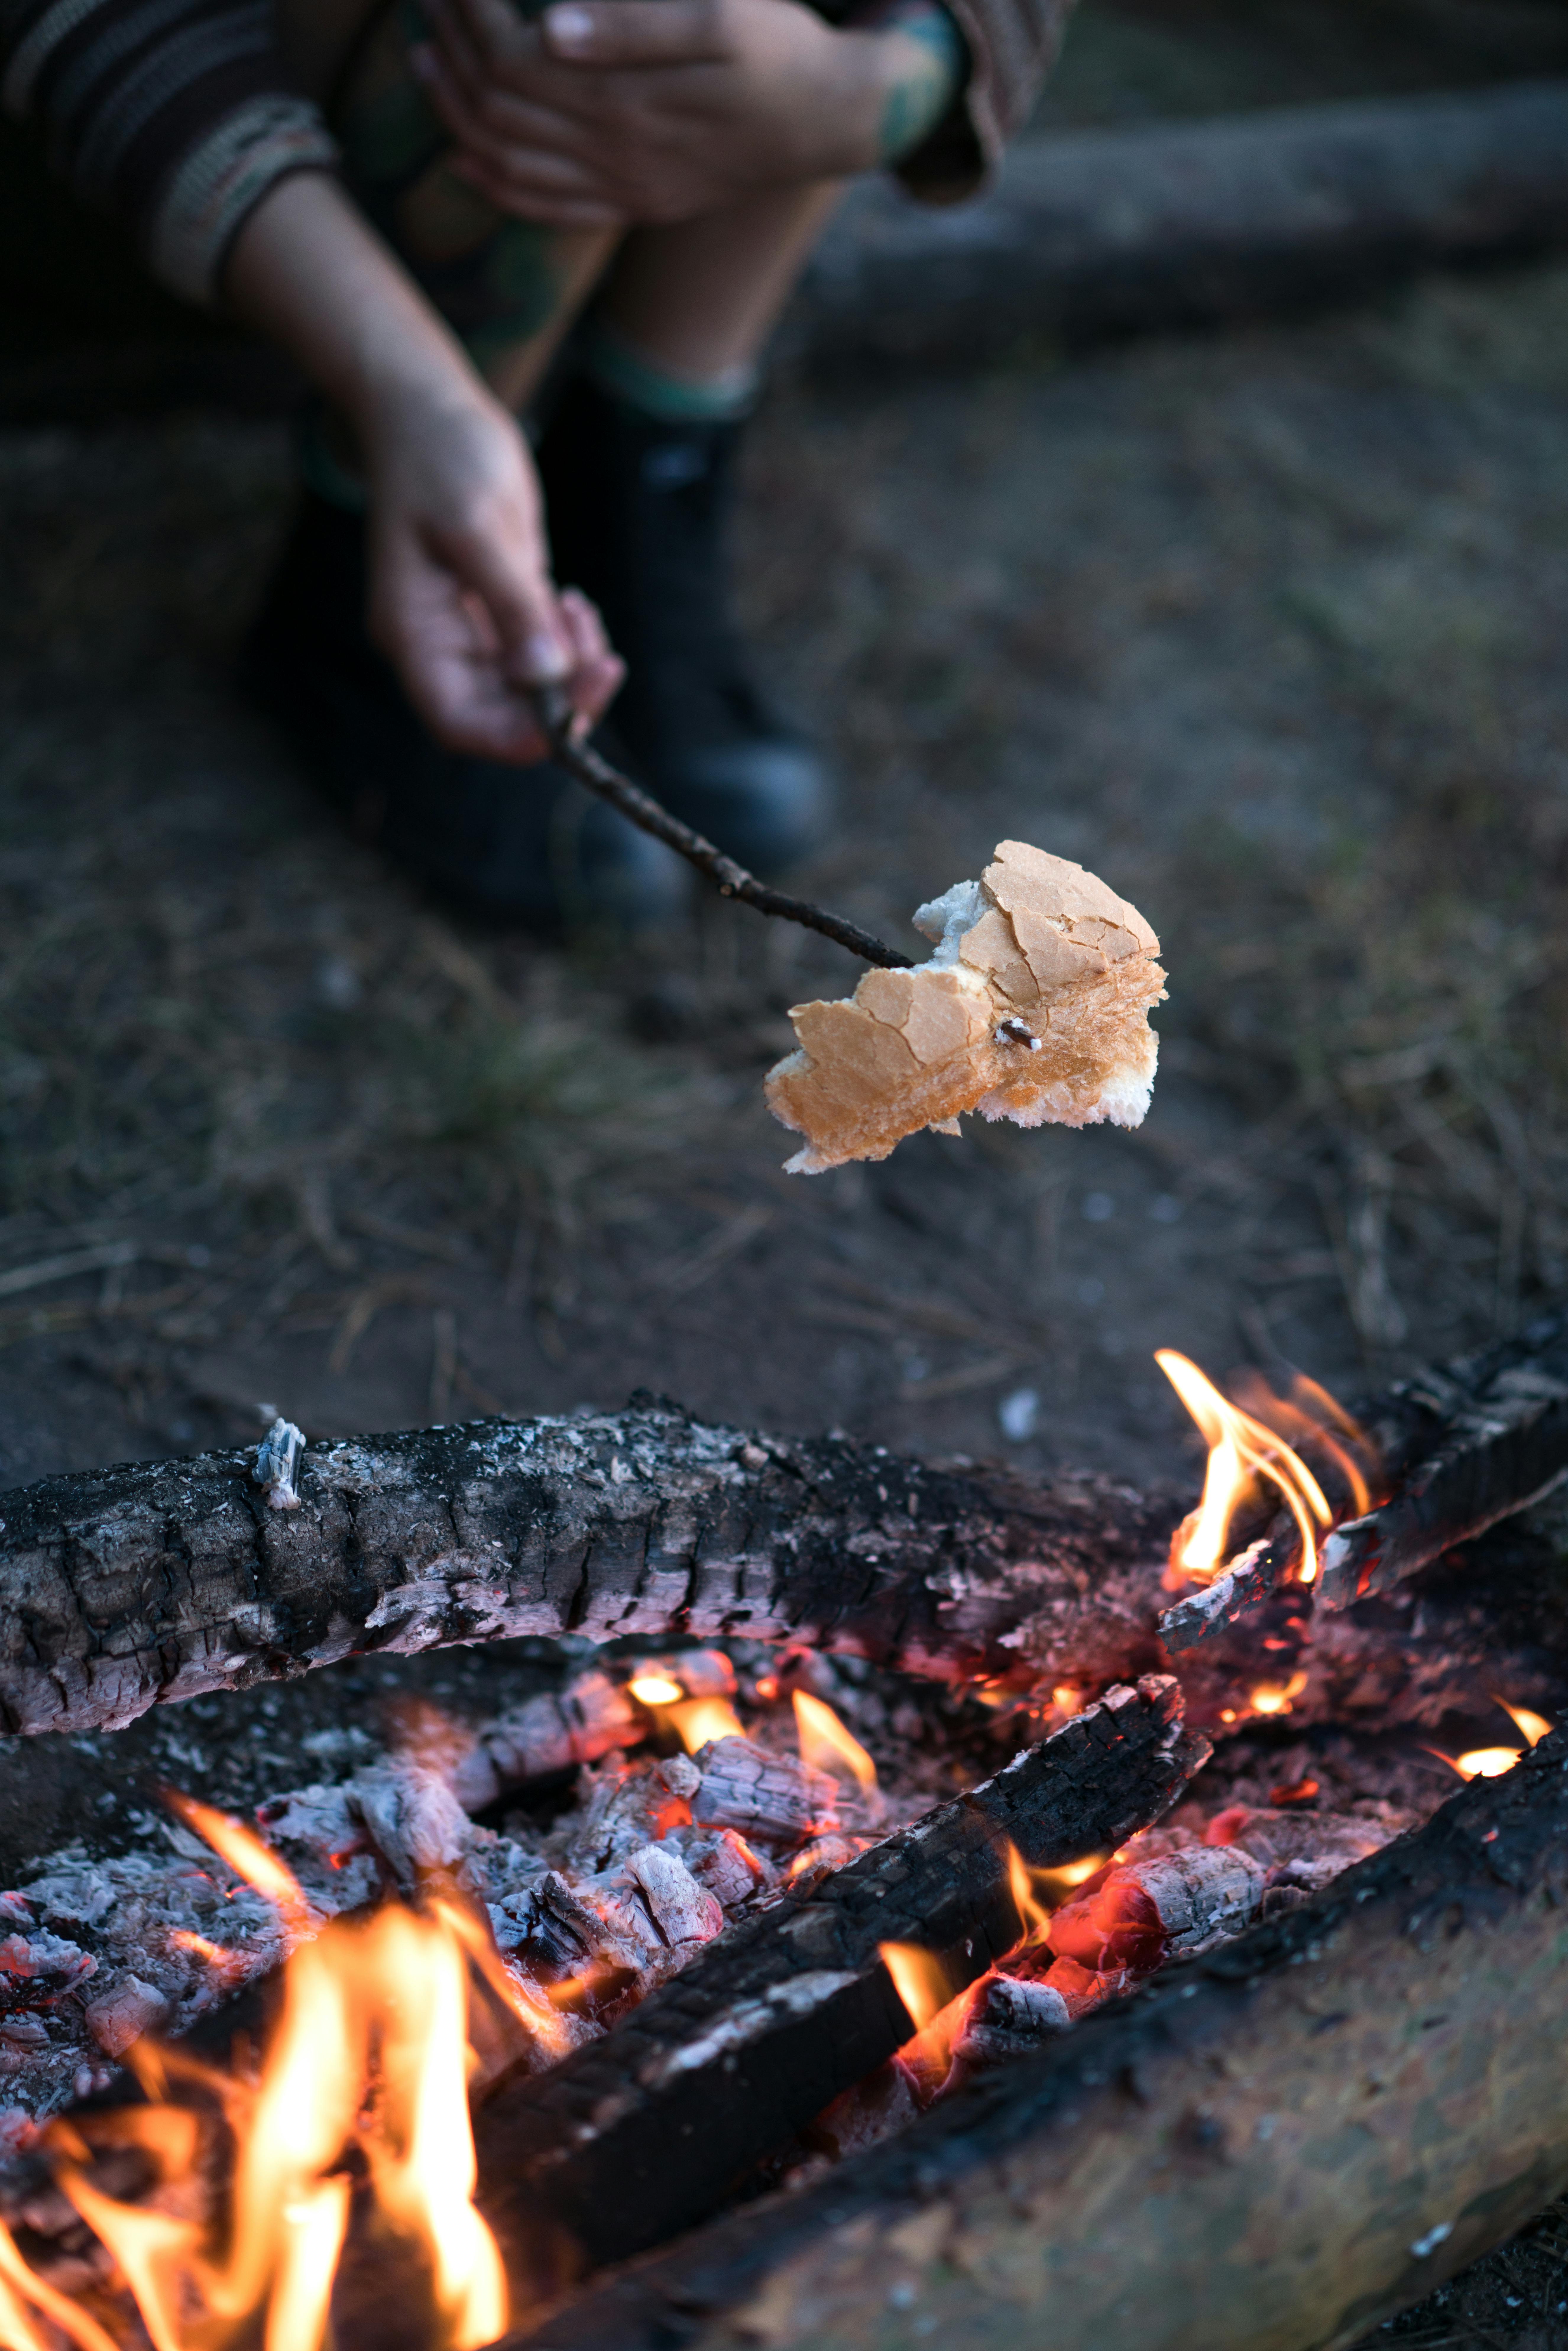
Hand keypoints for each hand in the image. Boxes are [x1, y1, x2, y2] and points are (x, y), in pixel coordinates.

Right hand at [365, 382, 621, 761]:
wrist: (431, 408)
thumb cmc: (438, 456)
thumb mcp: (475, 525)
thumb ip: (512, 603)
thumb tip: (546, 673)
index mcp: (415, 636)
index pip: (462, 722)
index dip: (517, 738)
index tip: (573, 718)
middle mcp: (442, 645)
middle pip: (505, 714)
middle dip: (561, 700)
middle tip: (607, 663)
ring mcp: (474, 628)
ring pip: (532, 686)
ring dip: (572, 666)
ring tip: (580, 612)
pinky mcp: (504, 607)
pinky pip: (543, 651)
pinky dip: (569, 641)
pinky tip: (574, 604)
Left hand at [414, 0, 896, 227]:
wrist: (833, 119)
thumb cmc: (781, 51)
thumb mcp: (722, 18)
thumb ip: (635, 23)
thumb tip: (549, 27)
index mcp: (627, 102)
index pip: (514, 60)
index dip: (471, 15)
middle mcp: (615, 154)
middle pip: (500, 112)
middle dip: (452, 54)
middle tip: (427, 5)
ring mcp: (624, 188)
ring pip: (511, 164)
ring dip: (457, 115)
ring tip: (427, 64)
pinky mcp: (636, 204)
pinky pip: (548, 210)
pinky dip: (497, 187)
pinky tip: (465, 159)